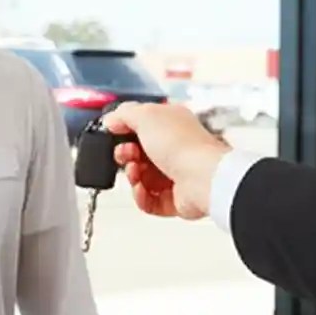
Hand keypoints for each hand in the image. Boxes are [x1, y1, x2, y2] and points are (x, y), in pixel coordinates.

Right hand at [101, 102, 231, 219]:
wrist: (203, 178)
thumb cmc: (183, 144)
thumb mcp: (146, 115)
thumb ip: (124, 114)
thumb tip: (112, 120)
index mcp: (171, 123)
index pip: (142, 125)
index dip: (125, 130)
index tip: (115, 132)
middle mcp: (174, 147)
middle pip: (138, 153)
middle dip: (125, 155)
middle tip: (126, 154)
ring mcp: (175, 174)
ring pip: (141, 178)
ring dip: (131, 176)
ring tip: (135, 173)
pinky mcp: (175, 198)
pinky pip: (149, 200)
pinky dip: (141, 197)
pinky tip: (141, 189)